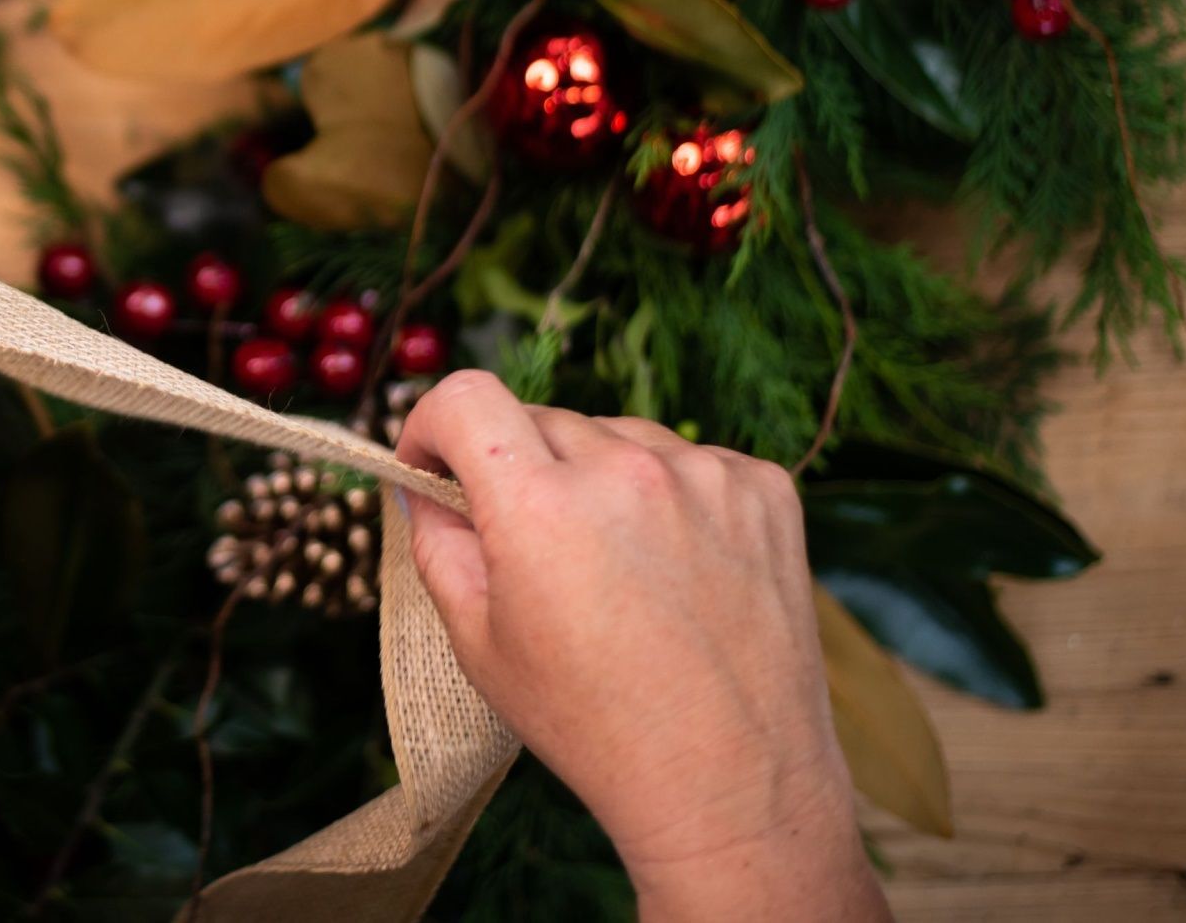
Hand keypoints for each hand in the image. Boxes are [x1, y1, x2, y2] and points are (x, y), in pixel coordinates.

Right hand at [395, 372, 885, 922]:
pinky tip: (678, 569)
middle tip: (532, 545)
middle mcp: (624, 472)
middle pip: (540, 421)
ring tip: (617, 568)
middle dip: (518, 468)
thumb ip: (437, 544)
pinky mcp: (766, 490)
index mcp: (540, 507)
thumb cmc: (593, 725)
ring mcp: (705, 475)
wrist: (731, 787)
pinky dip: (673, 496)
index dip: (432, 424)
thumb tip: (420, 484)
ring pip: (618, 438)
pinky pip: (692, 461)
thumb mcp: (479, 644)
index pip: (464, 398)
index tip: (434, 462)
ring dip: (600, 478)